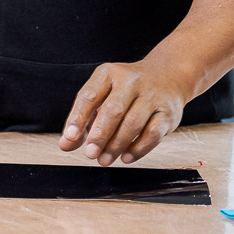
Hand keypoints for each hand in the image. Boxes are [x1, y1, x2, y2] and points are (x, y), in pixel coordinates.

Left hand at [58, 61, 194, 165]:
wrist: (167, 77)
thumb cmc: (126, 91)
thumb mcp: (102, 95)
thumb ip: (82, 120)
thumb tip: (65, 145)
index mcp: (109, 74)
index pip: (89, 96)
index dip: (78, 118)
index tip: (69, 137)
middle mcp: (131, 81)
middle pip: (113, 110)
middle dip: (99, 135)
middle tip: (89, 154)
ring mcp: (152, 96)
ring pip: (132, 124)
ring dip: (116, 145)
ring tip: (104, 159)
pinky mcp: (167, 113)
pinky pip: (152, 134)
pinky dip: (138, 149)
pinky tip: (126, 157)